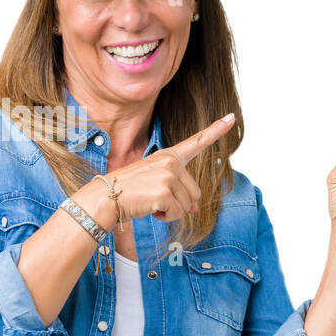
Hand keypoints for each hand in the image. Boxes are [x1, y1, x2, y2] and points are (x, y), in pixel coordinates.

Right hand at [98, 112, 238, 222]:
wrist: (103, 197)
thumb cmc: (127, 190)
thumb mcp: (155, 184)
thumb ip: (178, 190)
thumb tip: (195, 207)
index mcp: (168, 156)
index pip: (196, 141)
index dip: (216, 130)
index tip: (232, 117)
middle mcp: (170, 162)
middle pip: (194, 193)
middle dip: (179, 203)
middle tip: (155, 199)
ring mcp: (168, 176)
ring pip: (186, 206)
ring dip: (169, 211)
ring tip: (148, 202)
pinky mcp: (164, 192)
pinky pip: (176, 214)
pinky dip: (165, 217)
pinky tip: (148, 208)